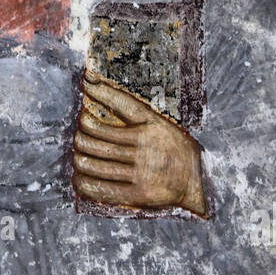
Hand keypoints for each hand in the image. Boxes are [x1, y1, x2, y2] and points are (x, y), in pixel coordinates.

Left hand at [72, 71, 206, 215]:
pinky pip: (103, 188)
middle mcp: (147, 147)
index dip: (102, 91)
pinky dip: (85, 182)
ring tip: (78, 154)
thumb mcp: (162, 124)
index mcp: (154, 126)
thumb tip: (99, 88)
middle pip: (98, 136)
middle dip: (82, 134)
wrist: (198, 182)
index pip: (122, 103)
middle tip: (79, 134)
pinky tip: (80, 177)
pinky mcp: (139, 194)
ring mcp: (143, 172)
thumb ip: (135, 111)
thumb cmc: (174, 149)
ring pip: (96, 162)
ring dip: (80, 157)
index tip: (86, 80)